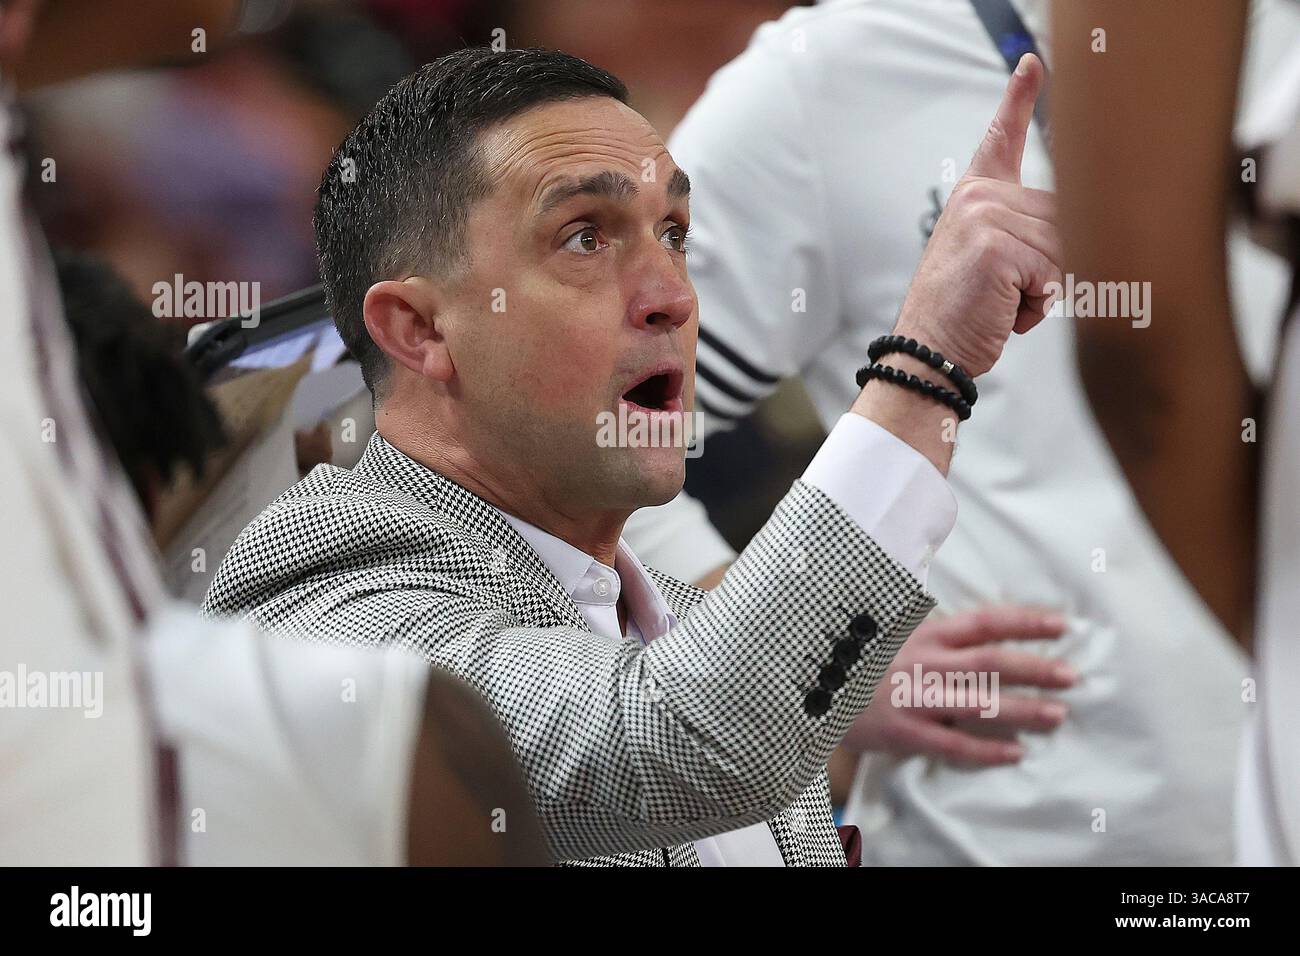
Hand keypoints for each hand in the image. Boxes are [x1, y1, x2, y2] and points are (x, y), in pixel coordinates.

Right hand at [844, 605, 1073, 765]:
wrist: (808, 689)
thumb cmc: (858, 660)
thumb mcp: (891, 631)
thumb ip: (932, 630)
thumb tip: (979, 626)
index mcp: (924, 633)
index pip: (985, 622)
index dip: (1025, 622)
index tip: (1062, 625)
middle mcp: (924, 662)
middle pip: (992, 662)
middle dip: (1036, 668)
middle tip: (1072, 677)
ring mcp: (915, 698)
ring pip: (980, 703)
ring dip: (1023, 709)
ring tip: (1058, 714)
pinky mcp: (905, 732)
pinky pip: (955, 743)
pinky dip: (988, 749)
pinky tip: (1017, 753)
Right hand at [893, 53, 1060, 376]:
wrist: (928, 351)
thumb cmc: (963, 314)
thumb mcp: (993, 260)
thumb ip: (1027, 232)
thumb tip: (1090, 228)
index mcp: (975, 196)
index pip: (1001, 139)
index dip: (1018, 98)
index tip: (1032, 63)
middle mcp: (979, 198)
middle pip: (1063, 216)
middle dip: (1049, 265)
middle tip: (1007, 294)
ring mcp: (985, 218)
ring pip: (1062, 248)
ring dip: (1044, 289)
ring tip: (1000, 303)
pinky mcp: (995, 246)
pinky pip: (1051, 274)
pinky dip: (1036, 305)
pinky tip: (1001, 311)